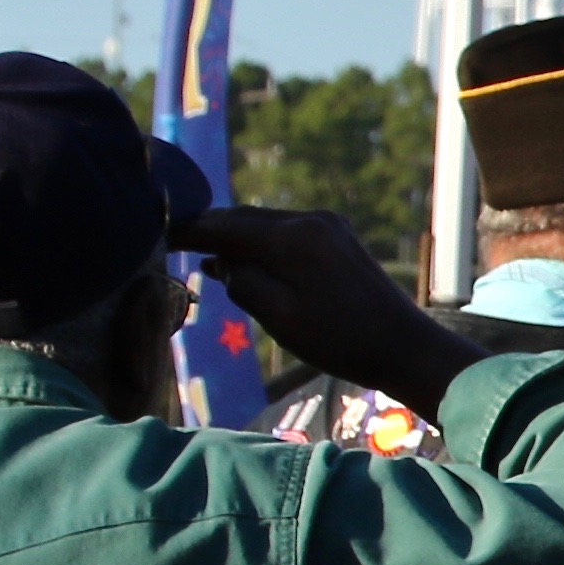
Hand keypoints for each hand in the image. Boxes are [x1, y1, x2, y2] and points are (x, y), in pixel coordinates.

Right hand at [176, 208, 478, 412]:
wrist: (405, 346)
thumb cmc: (341, 340)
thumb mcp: (279, 318)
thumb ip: (242, 283)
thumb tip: (220, 262)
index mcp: (293, 238)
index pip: (226, 226)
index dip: (190, 231)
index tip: (159, 233)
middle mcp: (311, 220)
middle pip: (244, 218)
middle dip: (209, 229)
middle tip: (172, 238)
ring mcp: (328, 225)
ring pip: (265, 222)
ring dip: (235, 235)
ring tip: (202, 250)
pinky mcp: (339, 237)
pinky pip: (287, 231)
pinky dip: (261, 241)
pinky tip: (244, 259)